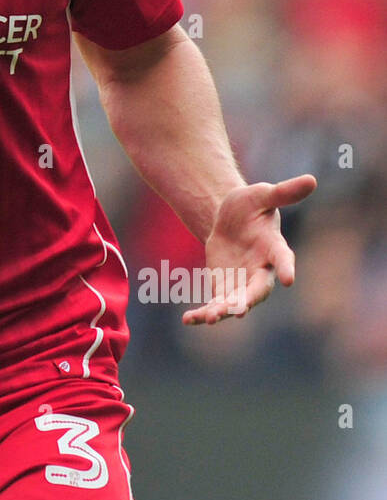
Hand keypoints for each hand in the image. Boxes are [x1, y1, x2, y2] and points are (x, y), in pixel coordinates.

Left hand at [182, 174, 316, 325]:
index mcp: (273, 247)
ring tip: (209, 317)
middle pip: (257, 291)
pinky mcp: (224, 288)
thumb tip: (312, 179)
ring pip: (235, 303)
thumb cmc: (250, 206)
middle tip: (238, 310)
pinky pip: (215, 305)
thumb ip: (283, 192)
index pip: (283, 259)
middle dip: (247, 300)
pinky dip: (202, 314)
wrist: (228, 219)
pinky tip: (188, 320)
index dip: (286, 268)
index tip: (288, 279)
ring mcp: (242, 283)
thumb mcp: (262, 195)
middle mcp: (261, 270)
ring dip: (223, 311)